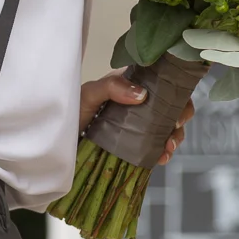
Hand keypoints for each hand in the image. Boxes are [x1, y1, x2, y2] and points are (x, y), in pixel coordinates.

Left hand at [79, 72, 193, 166]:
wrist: (58, 143)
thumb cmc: (71, 113)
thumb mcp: (88, 94)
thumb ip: (111, 87)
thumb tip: (142, 94)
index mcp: (129, 85)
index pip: (160, 81)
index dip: (176, 89)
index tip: (179, 101)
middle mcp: (137, 104)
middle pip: (170, 105)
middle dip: (180, 115)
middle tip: (175, 125)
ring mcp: (138, 126)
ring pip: (168, 127)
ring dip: (175, 136)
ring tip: (168, 146)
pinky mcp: (135, 145)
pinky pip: (156, 147)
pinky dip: (164, 152)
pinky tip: (161, 157)